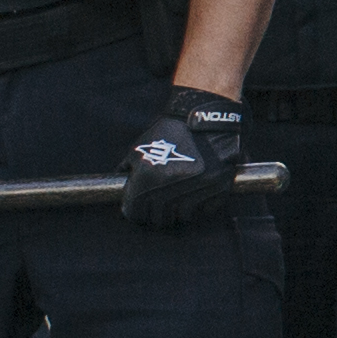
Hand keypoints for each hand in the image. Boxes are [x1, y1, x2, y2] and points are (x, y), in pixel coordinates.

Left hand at [119, 87, 246, 229]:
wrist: (207, 117)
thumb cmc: (172, 131)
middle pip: (159, 220)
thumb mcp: (142, 145)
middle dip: (156, 215)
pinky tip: (197, 194)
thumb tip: (119, 183)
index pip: (135, 213)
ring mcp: (196, 189)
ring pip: (182, 217)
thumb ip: (128, 166)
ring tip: (178, 200)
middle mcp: (171, 185)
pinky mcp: (217, 189)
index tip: (138, 211)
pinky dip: (200, 206)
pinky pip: (205, 210)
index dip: (134, 213)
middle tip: (159, 208)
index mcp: (149, 176)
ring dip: (179, 212)